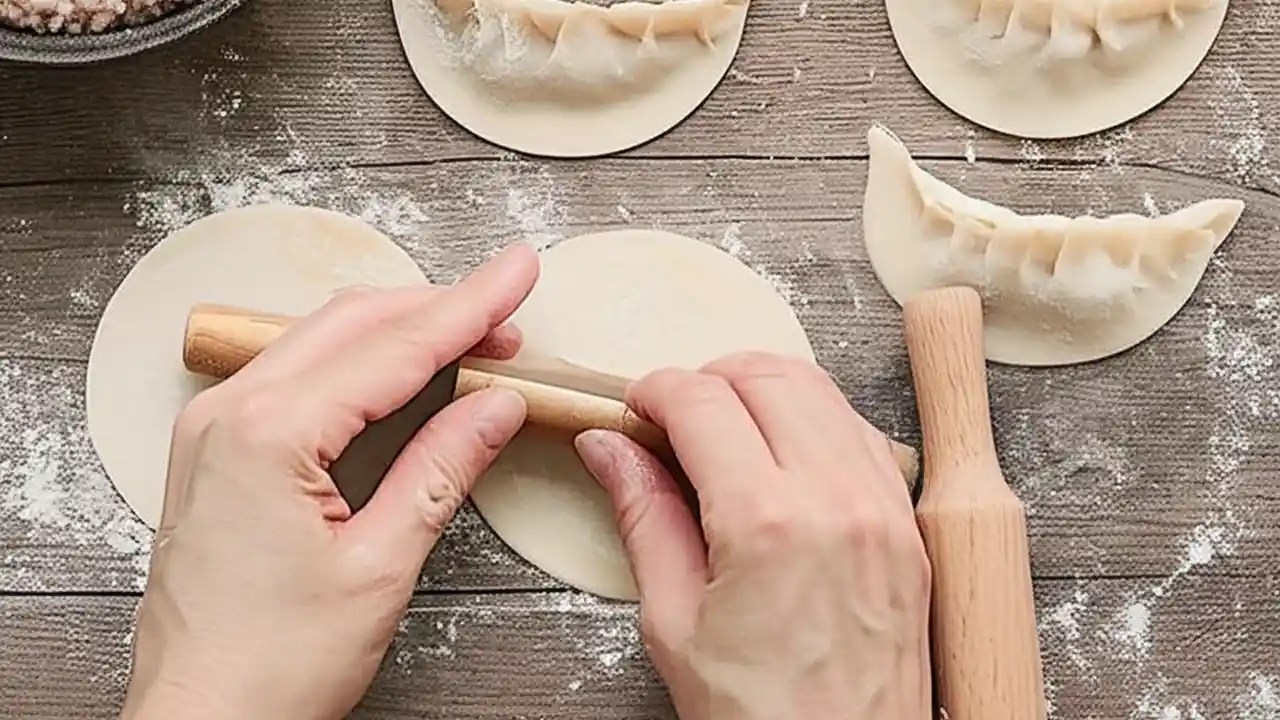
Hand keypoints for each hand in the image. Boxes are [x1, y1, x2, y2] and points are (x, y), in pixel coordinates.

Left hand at [120, 245, 539, 719]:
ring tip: (470, 341)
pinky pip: (294, 375)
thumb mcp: (380, 565)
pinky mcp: (215, 451)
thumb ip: (441, 470)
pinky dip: (356, 363)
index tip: (519, 272)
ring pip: (321, 340)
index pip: (394, 348)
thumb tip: (496, 406)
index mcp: (269, 434)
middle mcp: (229, 413)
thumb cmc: (273, 665)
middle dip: (439, 310)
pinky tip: (399, 374)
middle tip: (509, 314)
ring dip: (399, 331)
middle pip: (354, 324)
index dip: (469, 307)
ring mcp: (213, 428)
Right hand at [575, 353, 931, 719]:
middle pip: (767, 373)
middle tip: (674, 417)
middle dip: (708, 377)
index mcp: (765, 522)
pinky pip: (862, 432)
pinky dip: (816, 419)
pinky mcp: (908, 525)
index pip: (702, 400)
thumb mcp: (673, 622)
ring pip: (821, 389)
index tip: (637, 409)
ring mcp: (882, 507)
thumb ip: (642, 516)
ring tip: (725, 430)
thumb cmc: (761, 718)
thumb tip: (609, 450)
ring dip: (764, 389)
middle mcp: (834, 499)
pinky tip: (783, 452)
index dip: (656, 391)